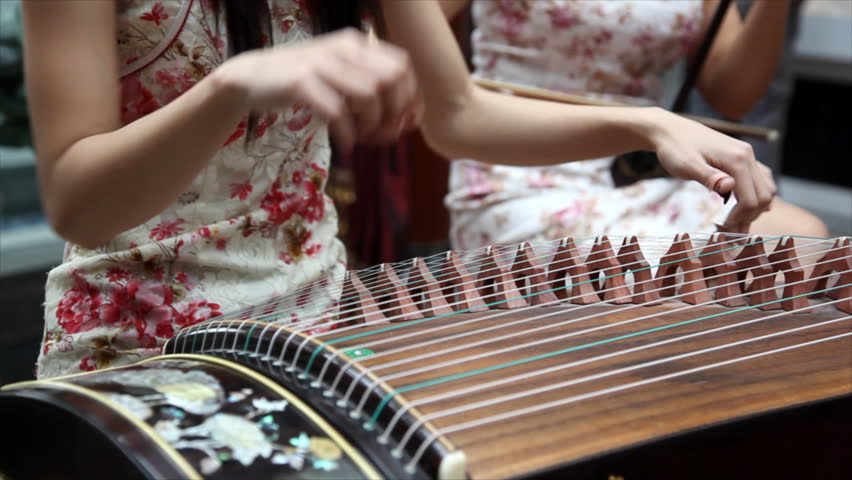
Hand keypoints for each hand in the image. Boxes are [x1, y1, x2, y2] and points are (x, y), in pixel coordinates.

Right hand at [213, 28, 420, 151]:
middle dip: (394, 114)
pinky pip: (337, 111)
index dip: (410, 97)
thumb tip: (407, 119)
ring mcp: (322, 64)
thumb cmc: (302, 82)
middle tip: (381, 136)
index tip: (404, 123)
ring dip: (371, 126)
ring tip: (361, 140)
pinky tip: (344, 144)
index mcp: (355, 45)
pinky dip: (347, 134)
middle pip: (391, 80)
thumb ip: (370, 89)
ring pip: (369, 95)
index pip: (401, 66)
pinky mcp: (301, 83)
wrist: (251, 78)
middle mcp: (343, 49)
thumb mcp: (340, 76)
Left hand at [646, 108, 775, 231]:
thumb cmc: (675, 149)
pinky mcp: (742, 157)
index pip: (752, 198)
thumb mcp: (687, 166)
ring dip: (754, 207)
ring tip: (734, 222)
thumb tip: (730, 187)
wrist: (670, 130)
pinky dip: (753, 195)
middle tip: (730, 230)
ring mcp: (747, 155)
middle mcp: (748, 156)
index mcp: (738, 159)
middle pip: (764, 195)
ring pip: (765, 188)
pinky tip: (740, 206)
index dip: (741, 217)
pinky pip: (758, 179)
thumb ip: (709, 177)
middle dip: (750, 216)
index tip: (724, 227)